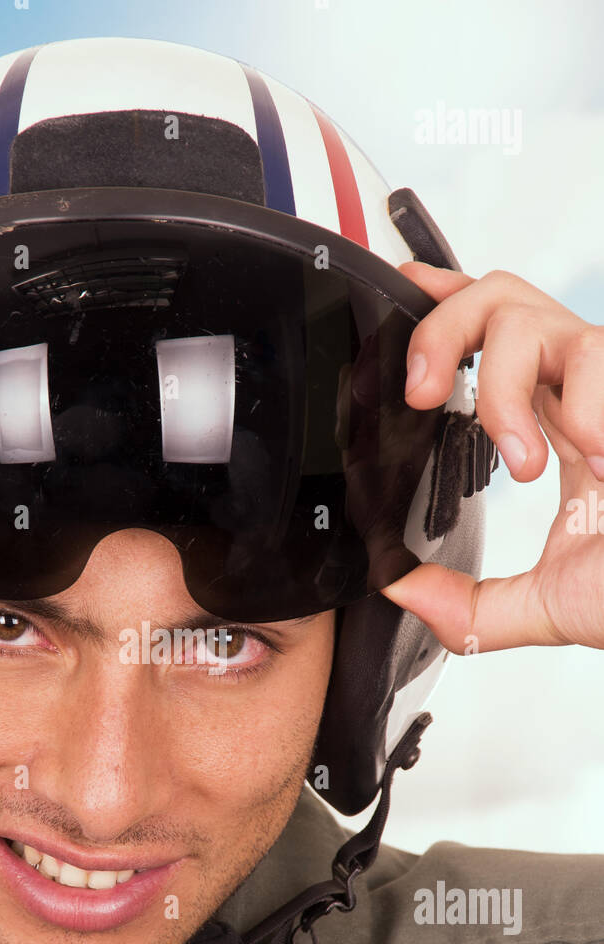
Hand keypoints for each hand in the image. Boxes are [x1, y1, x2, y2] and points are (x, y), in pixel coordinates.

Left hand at [380, 262, 603, 651]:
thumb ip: (470, 607)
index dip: (442, 305)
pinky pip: (596, 358)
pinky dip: (582, 407)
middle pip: (498, 301)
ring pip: (532, 319)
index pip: (492, 339)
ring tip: (524, 464)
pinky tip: (595, 459)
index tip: (399, 297)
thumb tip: (402, 592)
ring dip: (504, 391)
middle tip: (422, 395)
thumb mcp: (550, 605)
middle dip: (441, 331)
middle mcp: (582, 393)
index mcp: (555, 424)